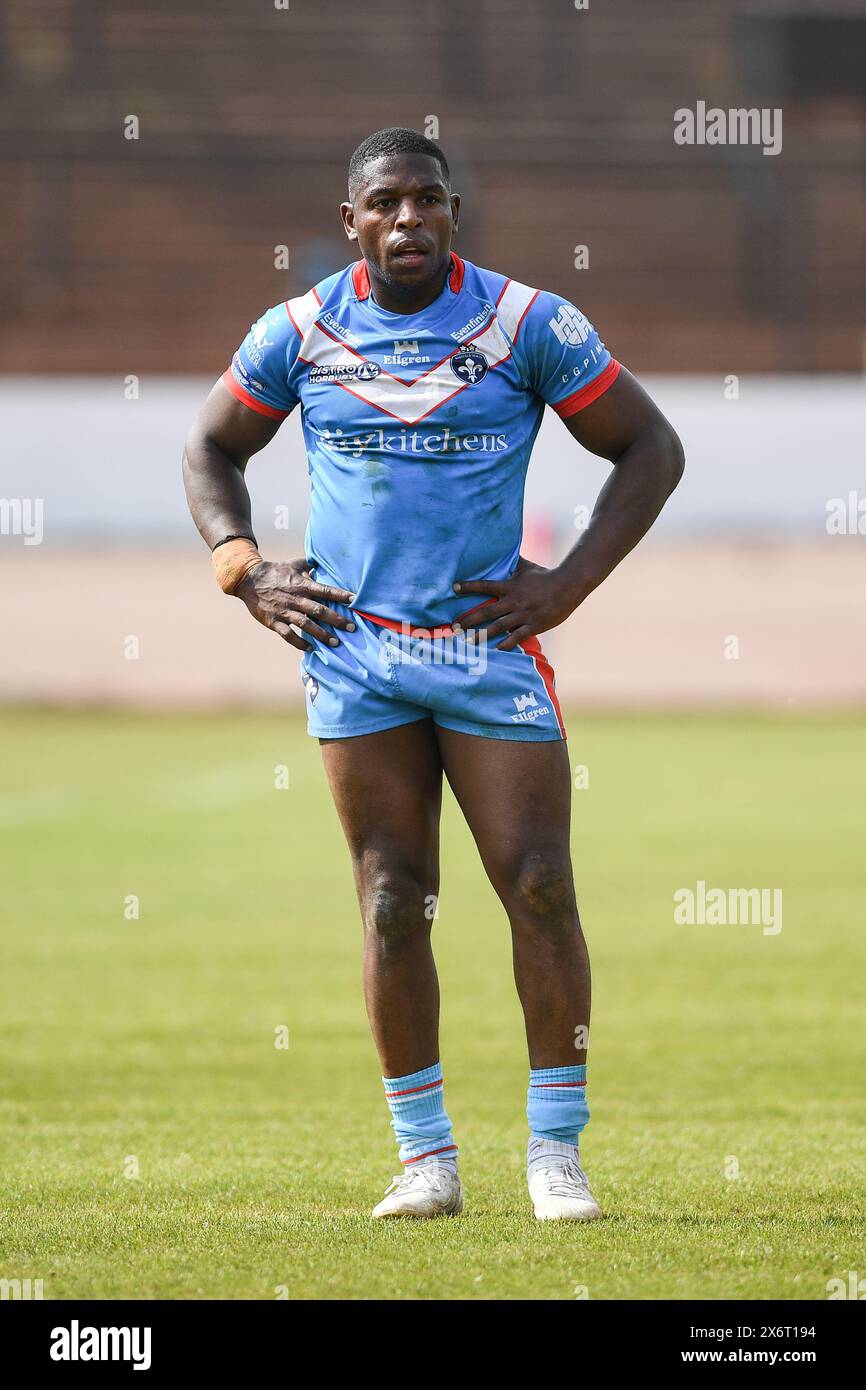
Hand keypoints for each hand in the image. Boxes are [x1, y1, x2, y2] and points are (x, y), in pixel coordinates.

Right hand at [235, 557, 355, 651]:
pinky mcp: (273, 621)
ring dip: (321, 634)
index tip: (355, 600)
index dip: (340, 595)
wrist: (248, 579)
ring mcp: (284, 611)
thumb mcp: (294, 564)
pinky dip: (299, 643)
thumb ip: (310, 565)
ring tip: (335, 642)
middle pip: (319, 610)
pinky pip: (288, 635)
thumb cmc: (275, 571)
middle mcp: (295, 599)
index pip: (325, 590)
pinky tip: (310, 648)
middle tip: (352, 628)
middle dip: (337, 619)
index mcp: (301, 585)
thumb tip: (324, 561)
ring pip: (306, 625)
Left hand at [451, 557, 577, 650]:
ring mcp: (523, 615)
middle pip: (486, 612)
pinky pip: (516, 638)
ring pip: (497, 627)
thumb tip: (503, 547)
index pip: (485, 586)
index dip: (469, 586)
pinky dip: (505, 645)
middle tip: (454, 627)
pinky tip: (494, 651)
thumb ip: (513, 561)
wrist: (568, 586)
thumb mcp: (527, 567)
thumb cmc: (546, 576)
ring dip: (481, 635)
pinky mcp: (534, 626)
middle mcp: (514, 602)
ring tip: (467, 641)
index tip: (454, 587)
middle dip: (468, 620)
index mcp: (510, 587)